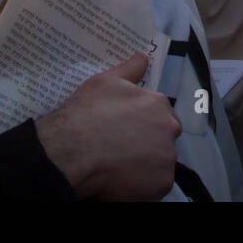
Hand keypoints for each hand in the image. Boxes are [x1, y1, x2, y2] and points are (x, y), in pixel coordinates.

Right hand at [34, 51, 181, 200]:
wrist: (73, 151)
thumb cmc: (87, 114)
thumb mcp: (106, 81)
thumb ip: (130, 69)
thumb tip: (144, 56)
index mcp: (158, 104)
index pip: (160, 114)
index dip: (143, 123)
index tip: (127, 130)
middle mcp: (169, 129)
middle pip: (163, 138)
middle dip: (149, 143)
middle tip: (123, 149)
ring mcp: (166, 158)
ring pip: (160, 162)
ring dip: (146, 165)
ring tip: (120, 167)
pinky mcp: (160, 184)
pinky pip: (155, 185)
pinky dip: (142, 186)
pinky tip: (122, 181)